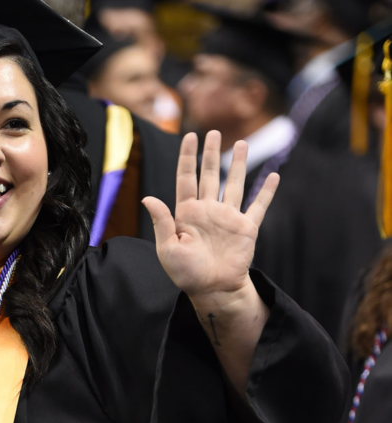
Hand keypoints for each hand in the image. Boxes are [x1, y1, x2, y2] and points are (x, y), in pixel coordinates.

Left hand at [143, 130, 278, 300]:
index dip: (188, 157)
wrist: (213, 290)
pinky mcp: (246, 228)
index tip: (190, 135)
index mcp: (187, 214)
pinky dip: (266, 191)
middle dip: (211, 153)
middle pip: (210, 175)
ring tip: (242, 143)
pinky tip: (273, 176)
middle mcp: (208, 211)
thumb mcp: (167, 249)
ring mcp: (228, 218)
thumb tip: (148, 198)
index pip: (186, 178)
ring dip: (238, 164)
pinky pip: (258, 206)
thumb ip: (161, 222)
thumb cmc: (186, 274)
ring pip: (234, 184)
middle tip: (214, 131)